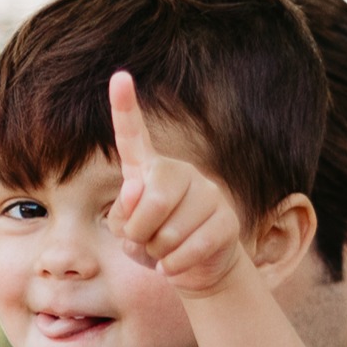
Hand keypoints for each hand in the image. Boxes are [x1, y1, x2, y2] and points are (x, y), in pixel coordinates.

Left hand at [107, 71, 249, 295]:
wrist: (193, 270)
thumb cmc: (152, 245)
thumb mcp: (126, 232)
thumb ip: (122, 213)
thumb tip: (135, 191)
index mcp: (148, 170)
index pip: (133, 136)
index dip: (125, 108)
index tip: (119, 76)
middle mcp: (180, 173)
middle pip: (153, 198)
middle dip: (138, 230)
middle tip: (142, 241)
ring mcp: (208, 194)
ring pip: (171, 230)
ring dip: (157, 252)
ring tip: (163, 251)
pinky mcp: (227, 220)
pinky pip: (193, 247)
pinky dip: (174, 265)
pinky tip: (173, 267)